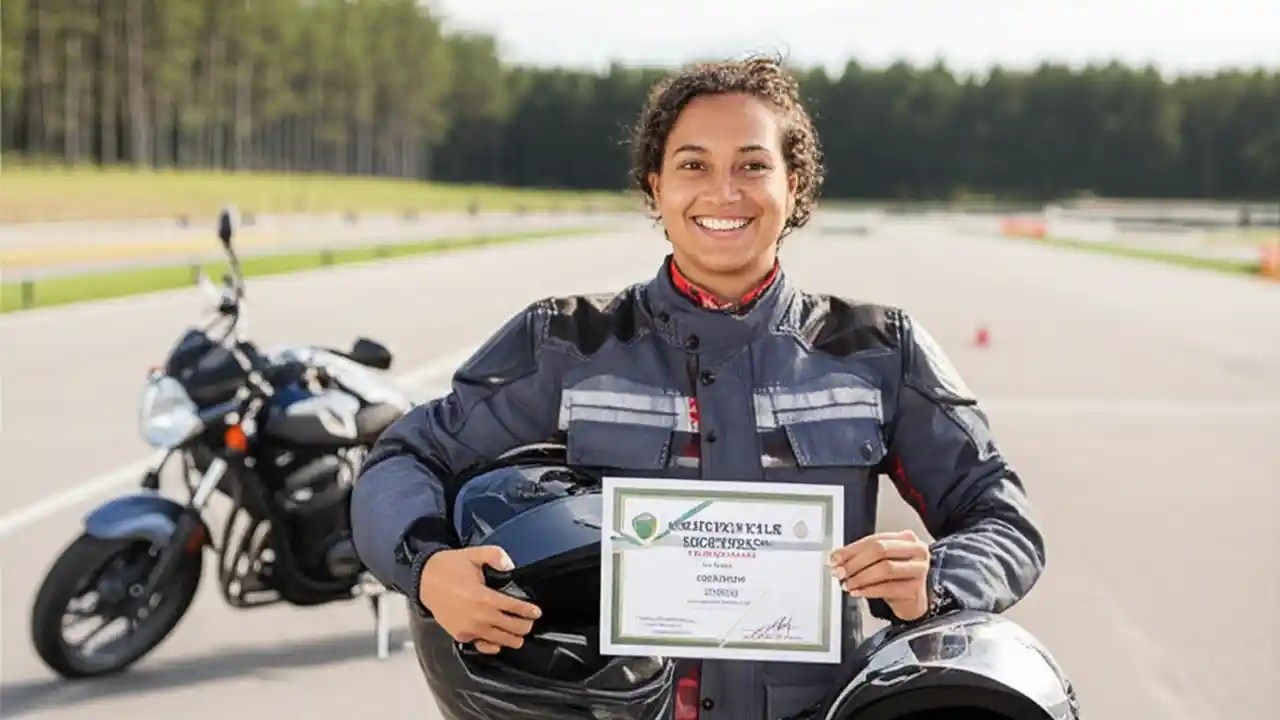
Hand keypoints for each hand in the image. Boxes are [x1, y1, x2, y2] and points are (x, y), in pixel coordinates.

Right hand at [418, 546, 541, 653]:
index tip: (537, 612)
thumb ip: (495, 556)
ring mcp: (469, 628)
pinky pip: (481, 645)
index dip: (528, 611)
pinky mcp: (460, 635)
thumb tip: (511, 565)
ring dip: (512, 638)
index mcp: (484, 597)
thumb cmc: (450, 567)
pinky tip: (498, 643)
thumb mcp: (474, 554)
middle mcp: (479, 616)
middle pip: (511, 627)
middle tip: (530, 623)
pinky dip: (492, 646)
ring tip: (520, 636)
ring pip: (499, 640)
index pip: (514, 608)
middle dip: (524, 626)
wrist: (424, 581)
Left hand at [828, 529, 930, 621]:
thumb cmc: (897, 577)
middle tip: (840, 572)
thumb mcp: (880, 562)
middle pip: (880, 550)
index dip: (851, 549)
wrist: (914, 600)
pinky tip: (858, 592)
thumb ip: (860, 556)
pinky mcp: (915, 589)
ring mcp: (918, 570)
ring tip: (847, 584)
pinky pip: (888, 588)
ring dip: (860, 577)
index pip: (875, 539)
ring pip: (885, 569)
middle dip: (855, 562)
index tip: (835, 558)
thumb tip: (836, 558)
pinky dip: (868, 590)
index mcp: (905, 539)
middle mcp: (916, 551)